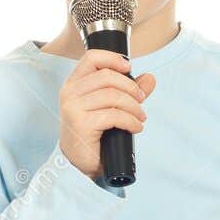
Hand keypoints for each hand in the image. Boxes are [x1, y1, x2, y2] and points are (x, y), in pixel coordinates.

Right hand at [58, 49, 153, 181]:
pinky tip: (135, 127)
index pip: (91, 58)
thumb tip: (150, 78)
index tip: (128, 67)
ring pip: (113, 96)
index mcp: (74, 84)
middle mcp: (70, 93)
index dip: (113, 59)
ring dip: (134, 107)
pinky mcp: (81, 124)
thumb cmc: (94, 133)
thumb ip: (129, 91)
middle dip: (131, 88)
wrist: (82, 162)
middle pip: (107, 77)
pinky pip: (114, 115)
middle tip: (141, 101)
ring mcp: (73, 108)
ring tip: (140, 117)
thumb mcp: (111, 107)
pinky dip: (130, 121)